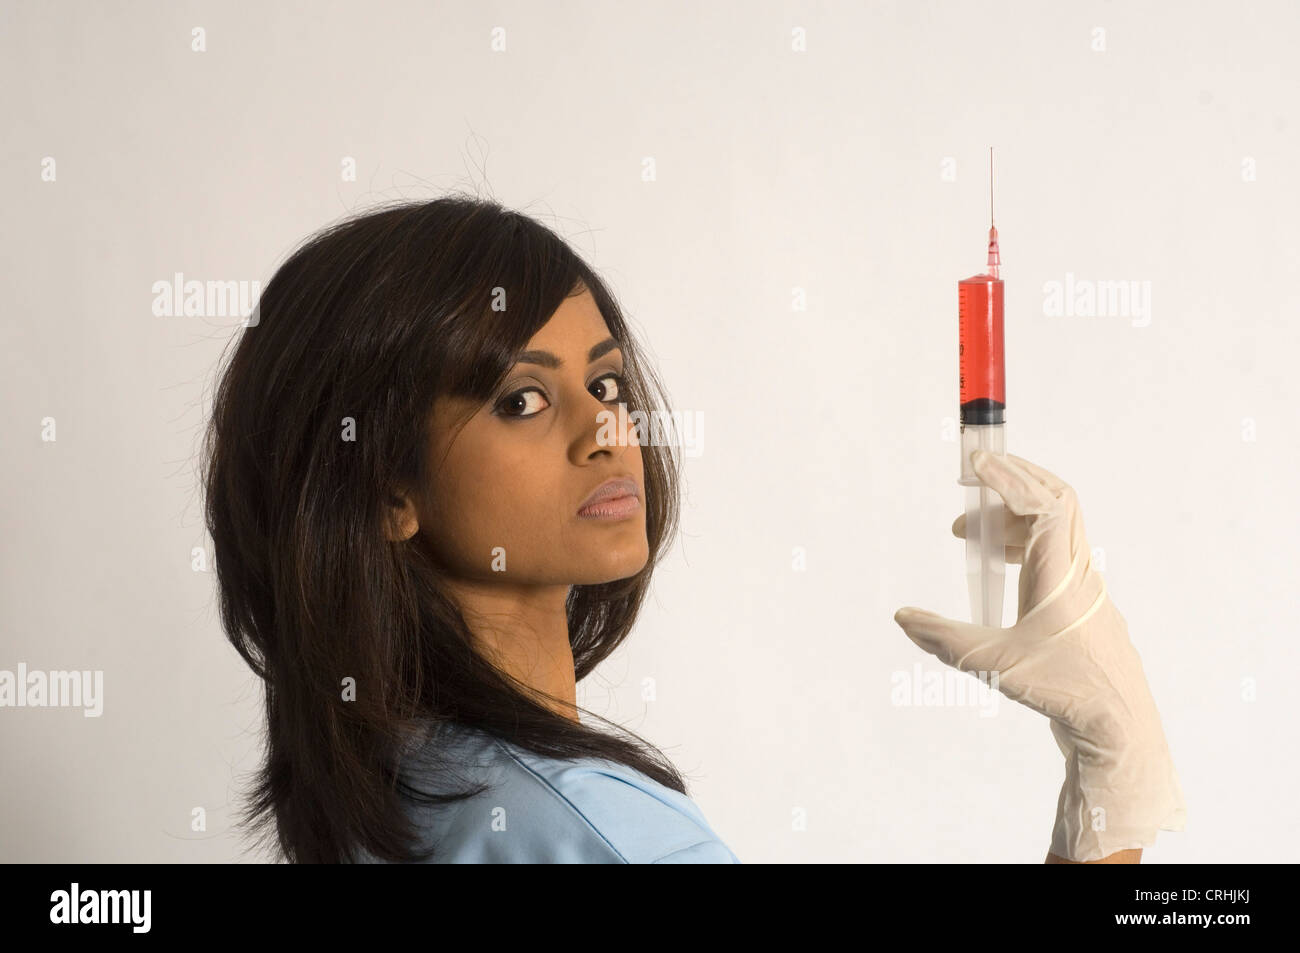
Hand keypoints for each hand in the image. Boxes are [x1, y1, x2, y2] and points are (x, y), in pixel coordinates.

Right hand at [893, 449, 1185, 861]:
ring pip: (1056, 530)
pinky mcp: (1086, 608)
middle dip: (1014, 482)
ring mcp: (1087, 588)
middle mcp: (1080, 571)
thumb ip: (943, 637)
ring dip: (1014, 519)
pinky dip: (1025, 545)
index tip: (976, 464)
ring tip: (971, 536)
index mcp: (1061, 571)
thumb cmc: (1064, 690)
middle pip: (1056, 502)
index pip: (1042, 502)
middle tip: (975, 480)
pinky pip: (1057, 555)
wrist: (1120, 728)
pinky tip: (999, 567)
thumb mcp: (993, 662)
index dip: (1009, 477)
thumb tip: (903, 616)